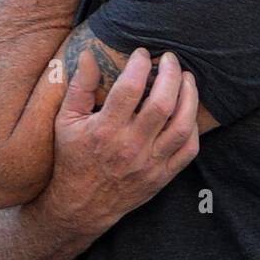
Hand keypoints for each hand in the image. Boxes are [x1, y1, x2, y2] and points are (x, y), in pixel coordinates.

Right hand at [46, 47, 200, 237]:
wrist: (82, 205)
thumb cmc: (73, 158)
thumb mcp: (65, 121)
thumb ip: (79, 87)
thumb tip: (89, 54)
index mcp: (104, 130)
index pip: (129, 89)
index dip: (139, 65)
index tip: (142, 53)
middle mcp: (130, 146)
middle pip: (162, 104)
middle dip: (171, 74)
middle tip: (170, 59)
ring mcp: (150, 163)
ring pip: (182, 126)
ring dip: (189, 97)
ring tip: (187, 78)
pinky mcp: (162, 176)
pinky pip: (189, 150)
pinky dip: (194, 127)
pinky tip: (188, 110)